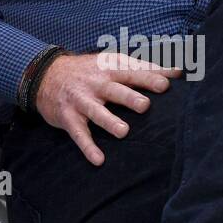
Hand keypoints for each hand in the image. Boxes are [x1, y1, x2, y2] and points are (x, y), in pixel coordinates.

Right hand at [34, 51, 182, 166]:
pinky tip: (98, 159)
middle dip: (129, 97)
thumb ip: (140, 68)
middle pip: (115, 89)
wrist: (44, 74)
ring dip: (109, 121)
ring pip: (96, 111)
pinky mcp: (68, 117)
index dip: (152, 74)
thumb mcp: (109, 62)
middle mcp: (96, 83)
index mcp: (109, 68)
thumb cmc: (87, 71)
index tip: (172, 79)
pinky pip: (78, 133)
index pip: (133, 70)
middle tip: (145, 105)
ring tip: (123, 132)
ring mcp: (81, 100)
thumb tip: (178, 72)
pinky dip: (87, 146)